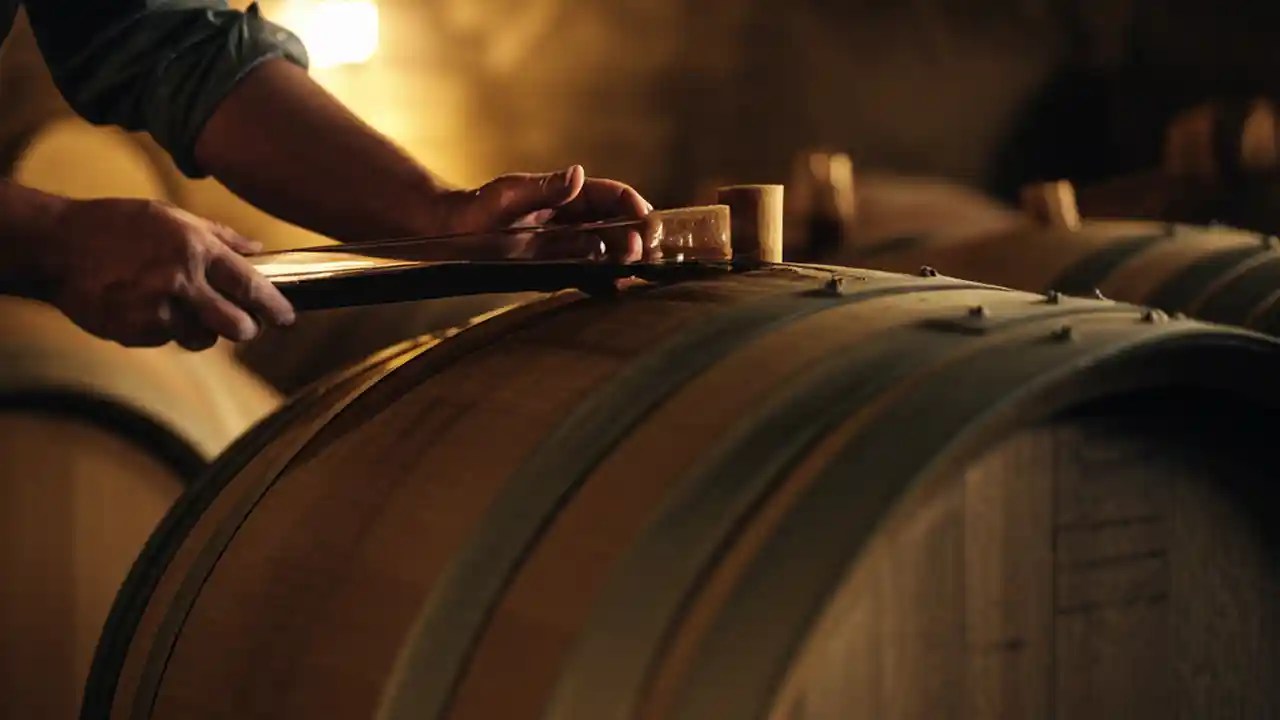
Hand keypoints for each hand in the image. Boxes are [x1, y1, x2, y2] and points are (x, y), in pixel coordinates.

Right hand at [39, 197, 294, 350]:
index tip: (288, 318)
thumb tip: (257, 247)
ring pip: (203, 338)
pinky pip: (168, 340)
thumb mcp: (170, 216)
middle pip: (238, 327)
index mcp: (196, 249)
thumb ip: (219, 236)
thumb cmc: (117, 226)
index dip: (275, 307)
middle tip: (246, 326)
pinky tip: (147, 307)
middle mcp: (181, 281)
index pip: (251, 286)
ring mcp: (157, 310)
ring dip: (202, 329)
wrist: (57, 247)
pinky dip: (166, 330)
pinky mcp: (135, 332)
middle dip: (247, 330)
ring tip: (180, 306)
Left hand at [418, 165, 653, 261]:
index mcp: (566, 196)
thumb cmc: (475, 209)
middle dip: (635, 236)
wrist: (447, 235)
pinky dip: (603, 280)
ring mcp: (564, 245)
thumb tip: (578, 175)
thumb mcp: (509, 195)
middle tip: (642, 252)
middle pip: (616, 225)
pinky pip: (587, 273)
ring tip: (635, 271)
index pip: (611, 196)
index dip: (633, 205)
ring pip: (606, 251)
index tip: (647, 221)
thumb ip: (544, 189)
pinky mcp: (554, 268)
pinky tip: (615, 288)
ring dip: (623, 260)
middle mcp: (571, 219)